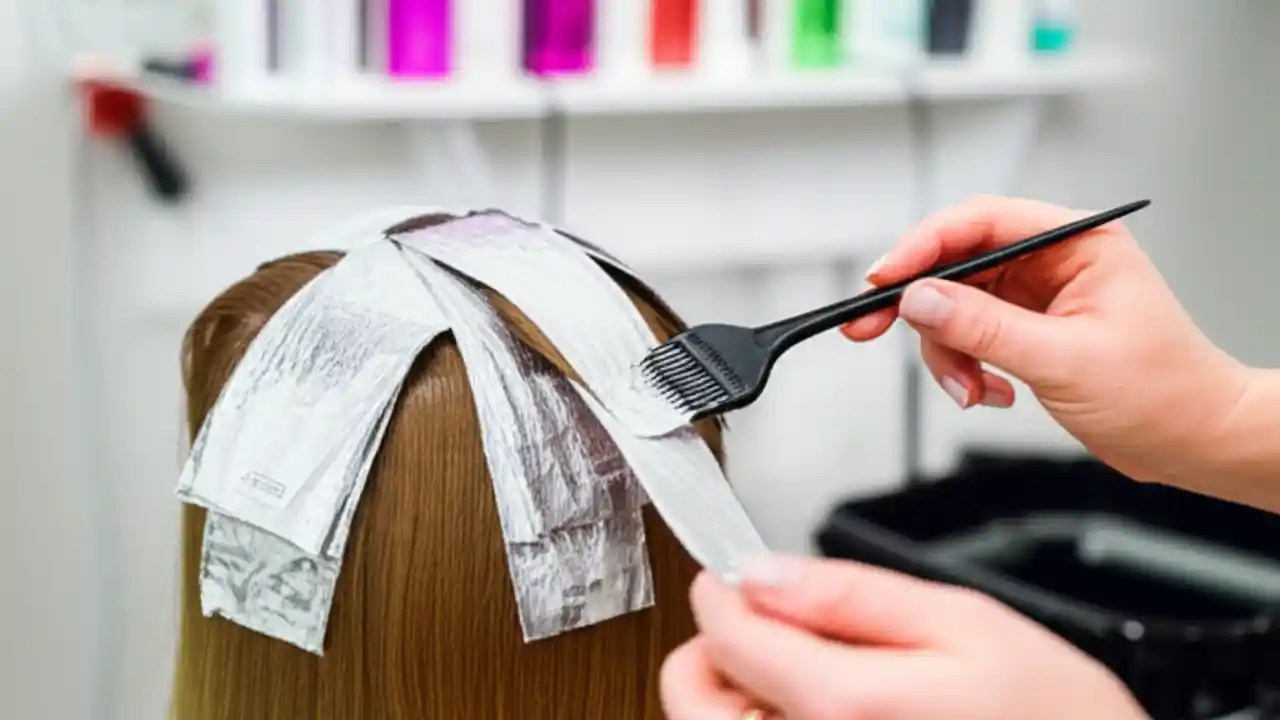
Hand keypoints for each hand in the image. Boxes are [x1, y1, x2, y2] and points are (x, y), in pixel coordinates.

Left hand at [661, 556, 1144, 719]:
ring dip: (737, 690)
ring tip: (803, 668)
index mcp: (845, 706)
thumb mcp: (961, 623)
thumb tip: (764, 572)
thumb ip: (849, 595)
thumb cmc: (1050, 716)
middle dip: (714, 649)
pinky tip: (822, 708)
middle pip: (692, 697)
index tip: (730, 574)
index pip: (725, 636)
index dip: (720, 590)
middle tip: (759, 624)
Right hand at [842, 195, 1253, 486]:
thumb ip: (984, 326)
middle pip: (956, 263)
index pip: (980, 222)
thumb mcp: (1063, 358)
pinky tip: (991, 393)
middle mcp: (1053, 260)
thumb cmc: (1163, 392)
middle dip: (921, 307)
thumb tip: (921, 298)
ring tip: (971, 390)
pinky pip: (967, 336)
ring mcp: (1036, 296)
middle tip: (870, 327)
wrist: (1192, 441)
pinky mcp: (1025, 329)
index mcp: (1076, 241)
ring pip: (954, 306)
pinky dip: (964, 368)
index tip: (883, 278)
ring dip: (948, 353)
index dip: (922, 246)